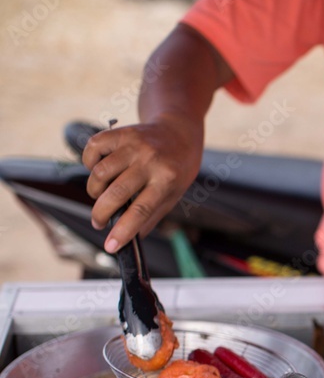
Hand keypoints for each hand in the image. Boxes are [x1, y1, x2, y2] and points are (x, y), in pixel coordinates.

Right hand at [82, 115, 202, 253]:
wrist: (179, 131)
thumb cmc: (177, 168)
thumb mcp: (174, 194)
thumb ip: (153, 215)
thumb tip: (132, 239)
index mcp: (167, 179)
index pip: (142, 210)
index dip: (123, 230)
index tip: (110, 246)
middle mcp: (150, 160)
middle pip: (116, 193)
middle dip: (101, 214)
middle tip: (99, 222)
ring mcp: (134, 145)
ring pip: (100, 173)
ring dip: (94, 190)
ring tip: (101, 195)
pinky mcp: (120, 132)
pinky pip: (93, 148)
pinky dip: (89, 162)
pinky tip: (97, 170)